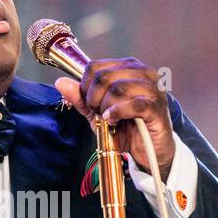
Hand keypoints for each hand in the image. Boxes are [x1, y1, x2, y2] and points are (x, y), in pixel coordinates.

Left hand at [53, 57, 175, 180]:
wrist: (148, 151)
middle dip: (94, 98)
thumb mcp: (97, 113)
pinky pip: (133, 104)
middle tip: (98, 113)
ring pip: (118, 88)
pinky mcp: (157, 107)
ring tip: (108, 119)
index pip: (96, 66)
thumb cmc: (126, 128)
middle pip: (104, 76)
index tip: (89, 103)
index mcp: (129, 67)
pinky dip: (117, 113)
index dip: (85, 86)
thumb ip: (81, 98)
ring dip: (106, 107)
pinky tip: (113, 121)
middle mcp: (143, 72)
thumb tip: (60, 82)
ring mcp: (153, 89)